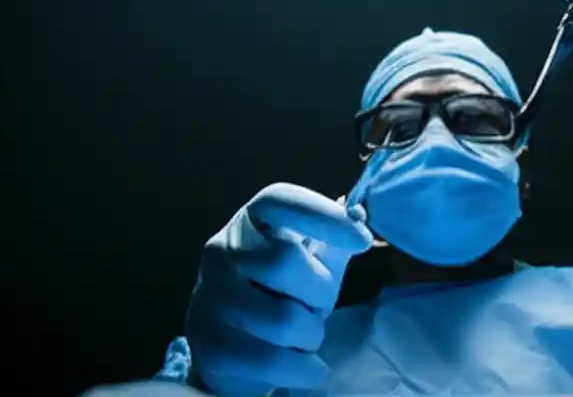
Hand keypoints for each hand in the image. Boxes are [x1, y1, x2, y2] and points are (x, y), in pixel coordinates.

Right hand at [186, 183, 372, 395]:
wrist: (224, 344)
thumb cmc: (276, 292)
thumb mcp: (306, 262)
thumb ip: (332, 242)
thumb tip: (358, 216)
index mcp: (251, 222)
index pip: (281, 202)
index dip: (323, 216)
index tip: (361, 239)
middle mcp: (223, 252)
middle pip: (286, 262)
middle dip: (320, 291)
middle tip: (317, 306)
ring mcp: (212, 299)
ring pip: (283, 319)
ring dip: (311, 335)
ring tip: (305, 336)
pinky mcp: (211, 346)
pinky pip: (273, 361)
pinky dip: (303, 369)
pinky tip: (304, 366)